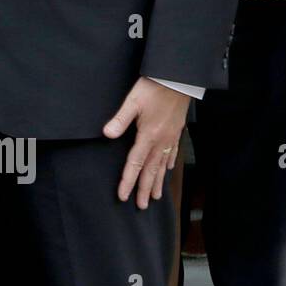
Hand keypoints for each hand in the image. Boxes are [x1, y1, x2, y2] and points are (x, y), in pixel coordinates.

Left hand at [105, 77, 189, 207]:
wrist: (178, 79)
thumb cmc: (154, 88)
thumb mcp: (132, 102)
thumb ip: (120, 120)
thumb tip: (107, 134)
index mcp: (148, 136)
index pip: (135, 164)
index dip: (128, 181)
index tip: (123, 196)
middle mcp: (161, 141)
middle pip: (151, 170)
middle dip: (145, 189)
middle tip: (141, 206)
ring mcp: (171, 137)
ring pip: (163, 165)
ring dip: (158, 181)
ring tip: (156, 197)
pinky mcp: (176, 131)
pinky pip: (173, 152)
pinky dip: (169, 163)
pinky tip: (169, 169)